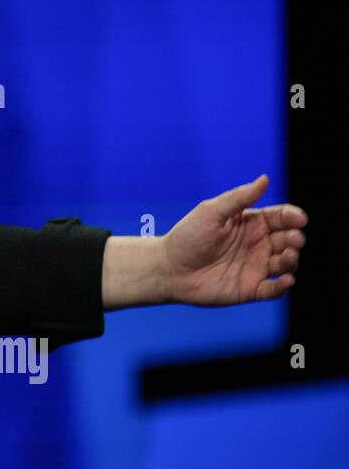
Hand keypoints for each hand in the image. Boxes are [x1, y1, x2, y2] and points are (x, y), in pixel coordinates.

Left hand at [160, 174, 306, 305]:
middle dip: (295, 238)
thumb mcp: (211, 212)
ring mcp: (255, 267)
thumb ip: (238, 198)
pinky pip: (274, 289)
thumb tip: (265, 179)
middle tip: (293, 238)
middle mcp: (257, 244)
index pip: (281, 217)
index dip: (293, 217)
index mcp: (250, 223)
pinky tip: (286, 279)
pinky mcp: (250, 289)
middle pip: (288, 239)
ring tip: (286, 254)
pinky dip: (283, 286)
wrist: (168, 268)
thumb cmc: (187, 237)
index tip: (299, 219)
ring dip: (292, 259)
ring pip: (286, 263)